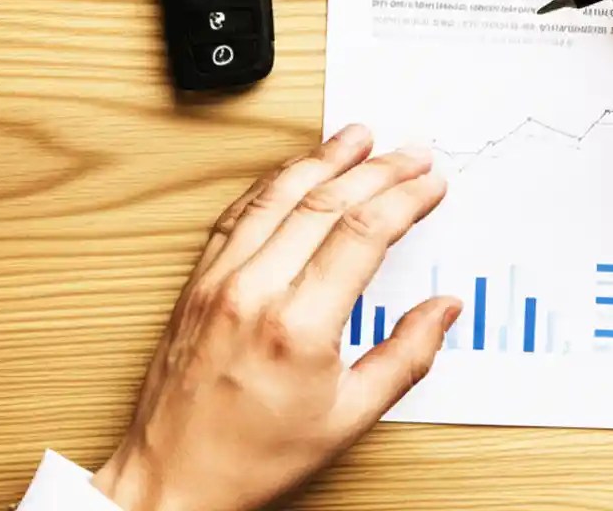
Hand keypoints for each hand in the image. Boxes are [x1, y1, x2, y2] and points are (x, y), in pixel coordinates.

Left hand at [90, 125, 459, 510]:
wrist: (170, 481)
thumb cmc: (250, 460)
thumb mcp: (347, 419)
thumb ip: (405, 357)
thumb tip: (442, 310)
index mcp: (298, 326)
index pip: (363, 233)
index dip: (404, 198)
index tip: (430, 184)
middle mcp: (253, 290)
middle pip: (325, 202)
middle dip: (376, 168)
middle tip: (409, 152)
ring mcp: (217, 281)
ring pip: (276, 196)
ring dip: (321, 158)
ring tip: (355, 136)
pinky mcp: (195, 283)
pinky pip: (237, 214)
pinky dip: (271, 184)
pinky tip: (293, 171)